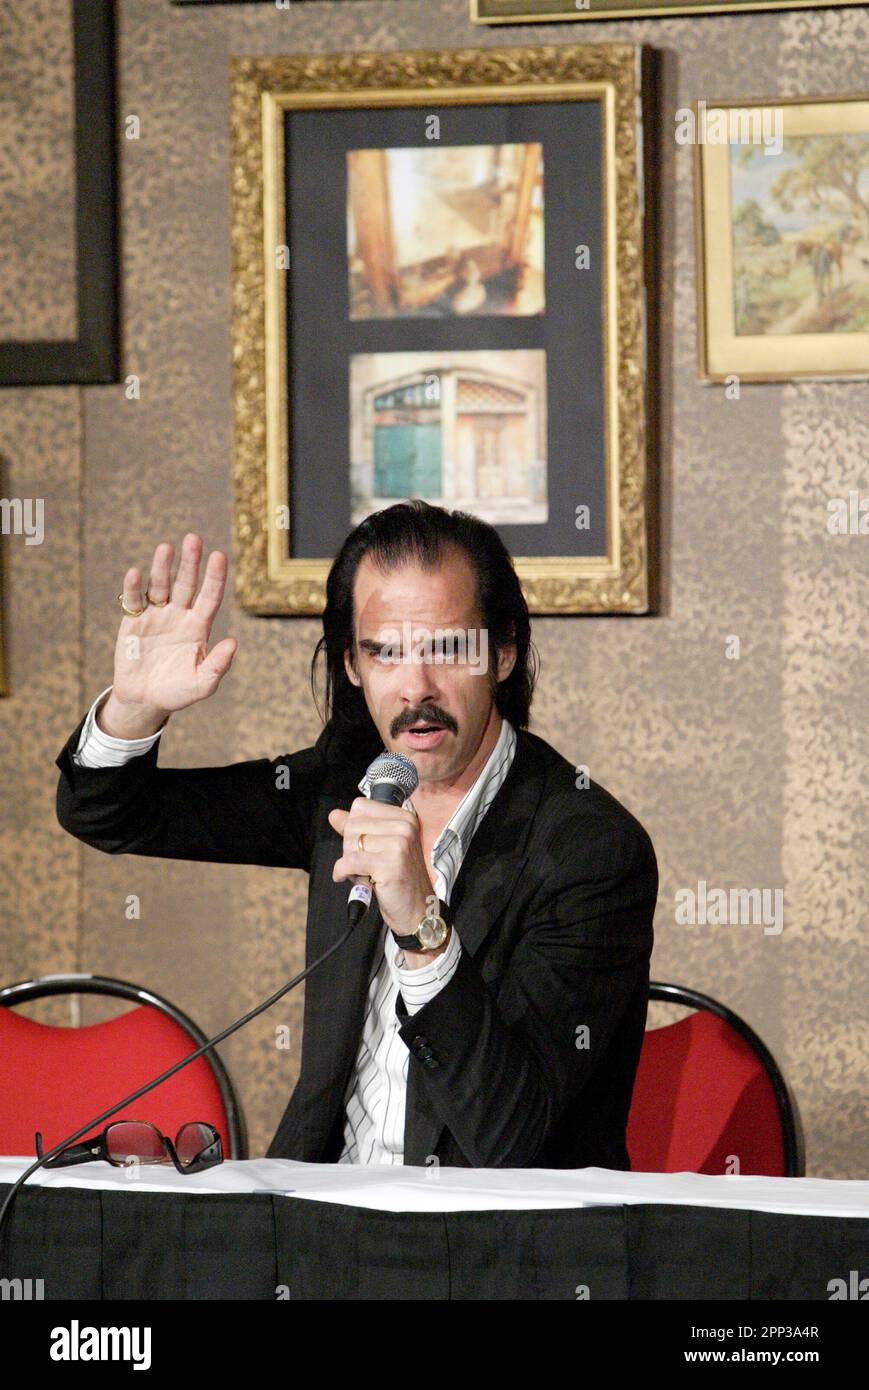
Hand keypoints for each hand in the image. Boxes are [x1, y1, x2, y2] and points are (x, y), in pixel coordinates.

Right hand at [99, 533, 236, 737]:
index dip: (215, 577)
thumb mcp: (202, 684)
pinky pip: (133, 600)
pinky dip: (133, 587)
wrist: (145, 700)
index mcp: (199, 626)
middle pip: (186, 583)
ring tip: (166, 548)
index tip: (220, 556)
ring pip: (160, 585)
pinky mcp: (133, 621)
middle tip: (194, 539)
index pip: (210, 597)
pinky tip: (135, 574)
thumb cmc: (178, 692)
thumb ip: (218, 665)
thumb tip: (234, 642)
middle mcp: (179, 614)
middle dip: (190, 562)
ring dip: (163, 567)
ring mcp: (156, 615)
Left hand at [328, 799, 432, 937]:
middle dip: (350, 847)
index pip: (360, 807)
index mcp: (404, 818)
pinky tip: (349, 878)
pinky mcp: (389, 864)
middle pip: (353, 825)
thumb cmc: (397, 878)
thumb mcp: (379, 847)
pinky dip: (343, 871)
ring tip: (365, 873)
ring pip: (351, 843)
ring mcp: (399, 845)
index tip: (364, 846)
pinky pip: (350, 861)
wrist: (416, 909)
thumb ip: (357, 828)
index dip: (354, 828)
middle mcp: (404, 827)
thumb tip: (334, 814)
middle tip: (364, 864)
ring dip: (350, 862)